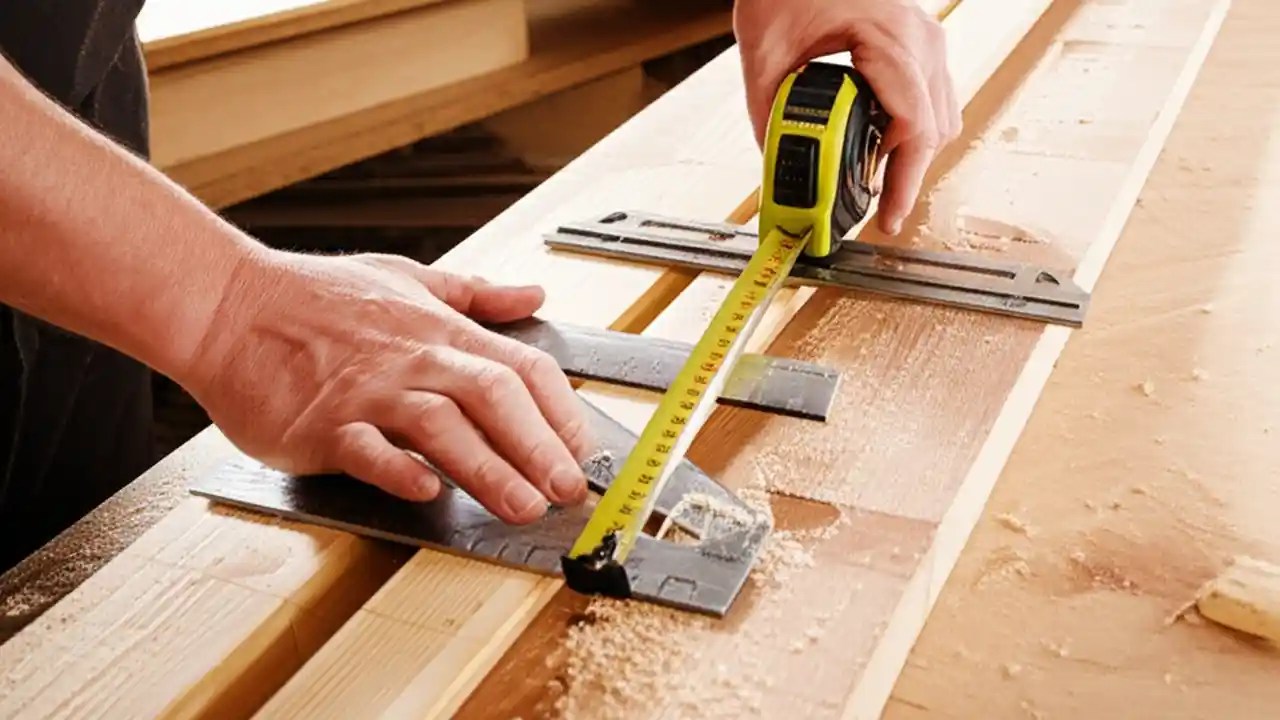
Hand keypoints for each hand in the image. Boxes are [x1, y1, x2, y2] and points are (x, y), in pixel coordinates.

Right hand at [182, 249, 593, 524]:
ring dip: (488, 467)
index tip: (583, 449)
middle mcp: (414, 360)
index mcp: (439, 331)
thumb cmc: (315, 297)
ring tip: (522, 506)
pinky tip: (425, 489)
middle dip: (538, 445)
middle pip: (492, 397)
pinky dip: (397, 468)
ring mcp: (369, 393)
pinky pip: (366, 449)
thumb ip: (474, 294)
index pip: (521, 367)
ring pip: (440, 426)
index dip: (560, 410)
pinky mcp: (322, 424)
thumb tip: (532, 292)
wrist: (227, 306)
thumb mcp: (407, 278)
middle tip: (568, 490)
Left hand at [733, 0, 960, 234]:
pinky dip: (912, 131)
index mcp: (891, 38)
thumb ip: (767, 112)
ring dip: (912, 155)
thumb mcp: (765, 52)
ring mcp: (927, 42)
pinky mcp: (920, 47)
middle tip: (878, 213)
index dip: (903, 180)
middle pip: (936, 129)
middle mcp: (922, 40)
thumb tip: (775, 165)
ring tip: (877, 187)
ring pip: (942, 117)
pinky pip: (932, 100)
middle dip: (907, 176)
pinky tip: (881, 150)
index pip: (914, 125)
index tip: (886, 215)